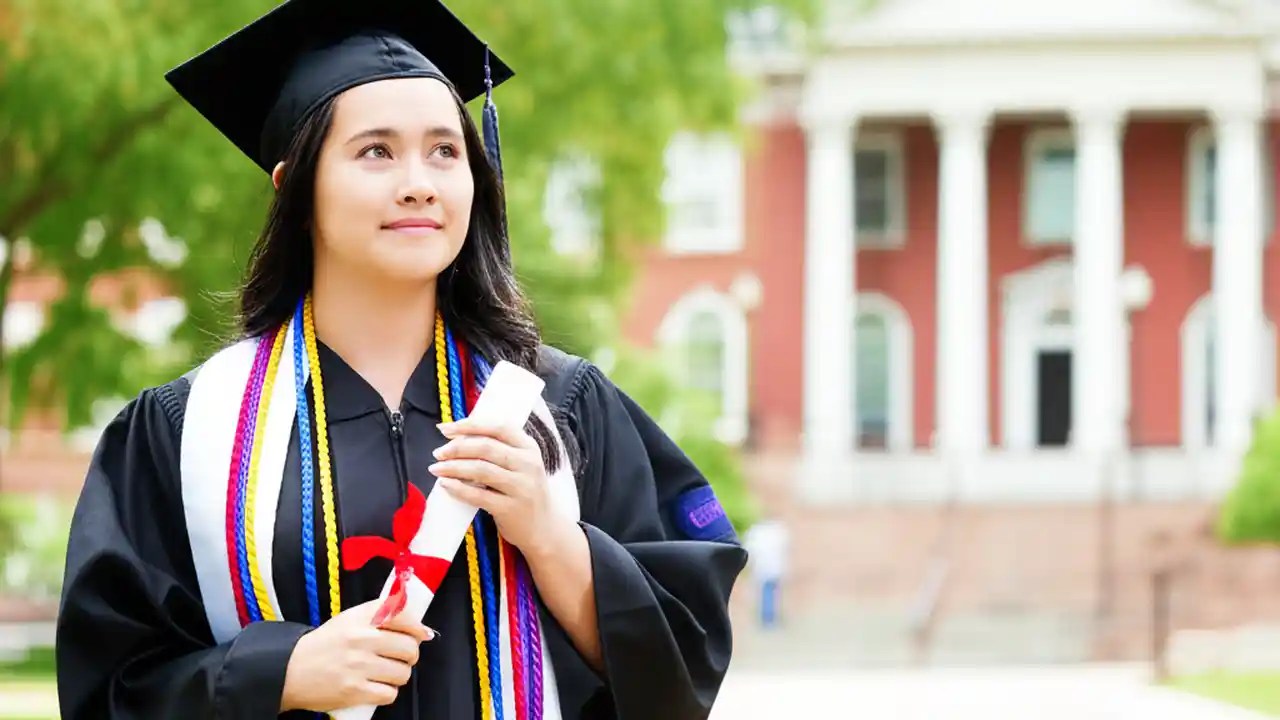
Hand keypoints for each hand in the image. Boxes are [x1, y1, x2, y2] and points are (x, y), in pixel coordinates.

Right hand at [280, 599, 434, 711]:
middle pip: (409, 648)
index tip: (420, 634)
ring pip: (402, 673)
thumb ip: (380, 616)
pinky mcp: (354, 691)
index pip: (403, 616)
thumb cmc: (323, 645)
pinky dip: (386, 692)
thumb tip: (418, 626)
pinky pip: (389, 693)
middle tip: (400, 657)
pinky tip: (376, 686)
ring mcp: (358, 666)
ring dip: (398, 675)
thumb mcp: (349, 620)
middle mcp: (361, 639)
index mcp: (361, 618)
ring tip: (386, 673)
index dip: (417, 627)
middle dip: (410, 655)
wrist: (289, 670)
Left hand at [430, 418, 562, 557]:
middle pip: (486, 447)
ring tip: (436, 468)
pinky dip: (458, 489)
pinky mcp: (510, 508)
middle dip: (456, 448)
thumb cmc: (525, 492)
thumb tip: (459, 437)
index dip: (469, 425)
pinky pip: (478, 495)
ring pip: (480, 470)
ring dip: (453, 467)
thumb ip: (499, 449)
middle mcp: (528, 464)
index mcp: (529, 447)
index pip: (498, 427)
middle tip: (438, 453)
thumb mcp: (522, 465)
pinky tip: (445, 485)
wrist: (544, 528)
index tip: (445, 428)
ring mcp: (521, 487)